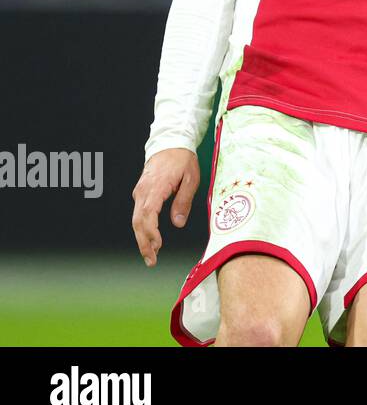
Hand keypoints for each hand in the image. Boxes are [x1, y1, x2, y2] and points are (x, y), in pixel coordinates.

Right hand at [131, 148, 199, 266]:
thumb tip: (178, 224)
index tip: (158, 246)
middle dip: (143, 243)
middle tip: (152, 261)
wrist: (170, 143)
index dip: (150, 233)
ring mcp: (140, 192)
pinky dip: (143, 229)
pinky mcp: (141, 193)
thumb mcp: (191, 179)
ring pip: (136, 220)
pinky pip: (139, 214)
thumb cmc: (183, 160)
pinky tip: (151, 240)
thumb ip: (183, 201)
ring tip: (151, 256)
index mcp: (155, 187)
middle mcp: (143, 191)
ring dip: (142, 239)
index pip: (147, 215)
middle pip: (138, 222)